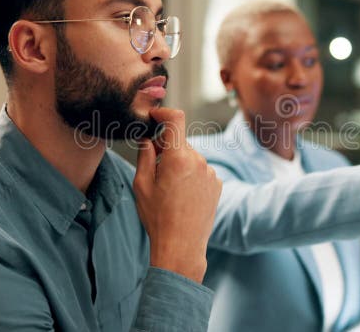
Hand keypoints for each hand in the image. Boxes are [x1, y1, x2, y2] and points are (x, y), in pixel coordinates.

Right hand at [132, 108, 221, 282]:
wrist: (182, 246)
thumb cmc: (158, 218)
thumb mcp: (142, 185)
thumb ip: (145, 155)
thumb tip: (149, 138)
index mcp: (178, 158)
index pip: (175, 119)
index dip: (163, 113)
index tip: (154, 117)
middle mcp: (199, 161)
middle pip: (180, 142)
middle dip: (166, 148)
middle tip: (154, 167)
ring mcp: (210, 173)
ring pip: (190, 158)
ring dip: (179, 164)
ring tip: (169, 190)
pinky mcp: (217, 184)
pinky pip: (200, 171)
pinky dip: (190, 176)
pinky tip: (182, 196)